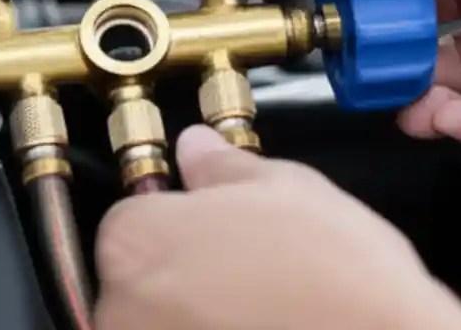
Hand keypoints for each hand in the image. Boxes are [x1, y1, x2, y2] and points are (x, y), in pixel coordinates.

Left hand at [93, 126, 460, 329]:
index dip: (180, 220)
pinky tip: (257, 326)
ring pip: (160, 320)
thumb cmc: (337, 279)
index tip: (212, 227)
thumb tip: (199, 149)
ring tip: (260, 305)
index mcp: (136, 240)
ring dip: (194, 312)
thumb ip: (223, 167)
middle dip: (185, 268)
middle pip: (138, 276)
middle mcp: (122, 306)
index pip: (131, 217)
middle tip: (245, 266)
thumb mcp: (286, 188)